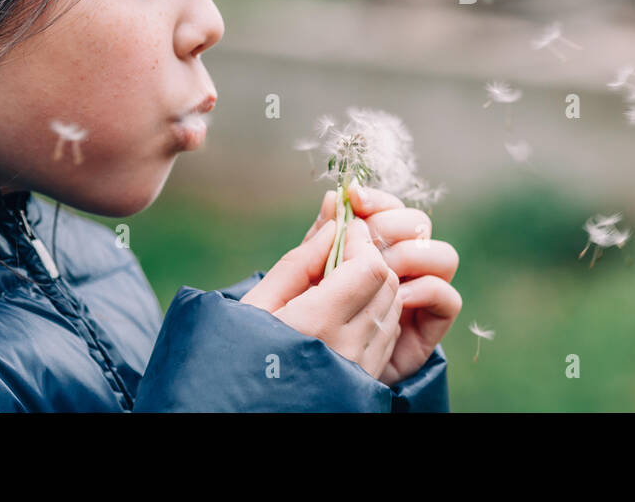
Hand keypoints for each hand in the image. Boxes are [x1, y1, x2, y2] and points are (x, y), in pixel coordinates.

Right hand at [241, 216, 401, 379]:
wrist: (246, 407)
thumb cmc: (242, 353)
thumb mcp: (258, 304)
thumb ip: (299, 263)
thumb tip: (331, 227)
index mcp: (317, 323)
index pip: (369, 267)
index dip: (361, 241)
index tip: (346, 227)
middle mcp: (348, 346)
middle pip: (387, 283)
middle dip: (370, 258)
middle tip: (345, 250)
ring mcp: (362, 366)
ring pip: (393, 307)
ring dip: (376, 285)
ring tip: (345, 281)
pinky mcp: (368, 379)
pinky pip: (389, 334)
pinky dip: (377, 312)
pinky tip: (349, 311)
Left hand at [303, 184, 461, 385]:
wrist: (305, 379)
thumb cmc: (295, 329)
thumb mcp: (295, 283)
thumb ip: (313, 243)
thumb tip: (332, 199)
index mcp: (368, 247)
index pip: (389, 207)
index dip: (377, 200)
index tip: (353, 199)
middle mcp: (399, 265)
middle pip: (418, 224)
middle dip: (391, 225)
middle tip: (365, 239)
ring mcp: (417, 294)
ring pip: (442, 255)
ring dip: (411, 255)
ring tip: (382, 269)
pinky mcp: (428, 326)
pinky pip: (447, 297)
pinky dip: (426, 290)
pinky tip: (398, 298)